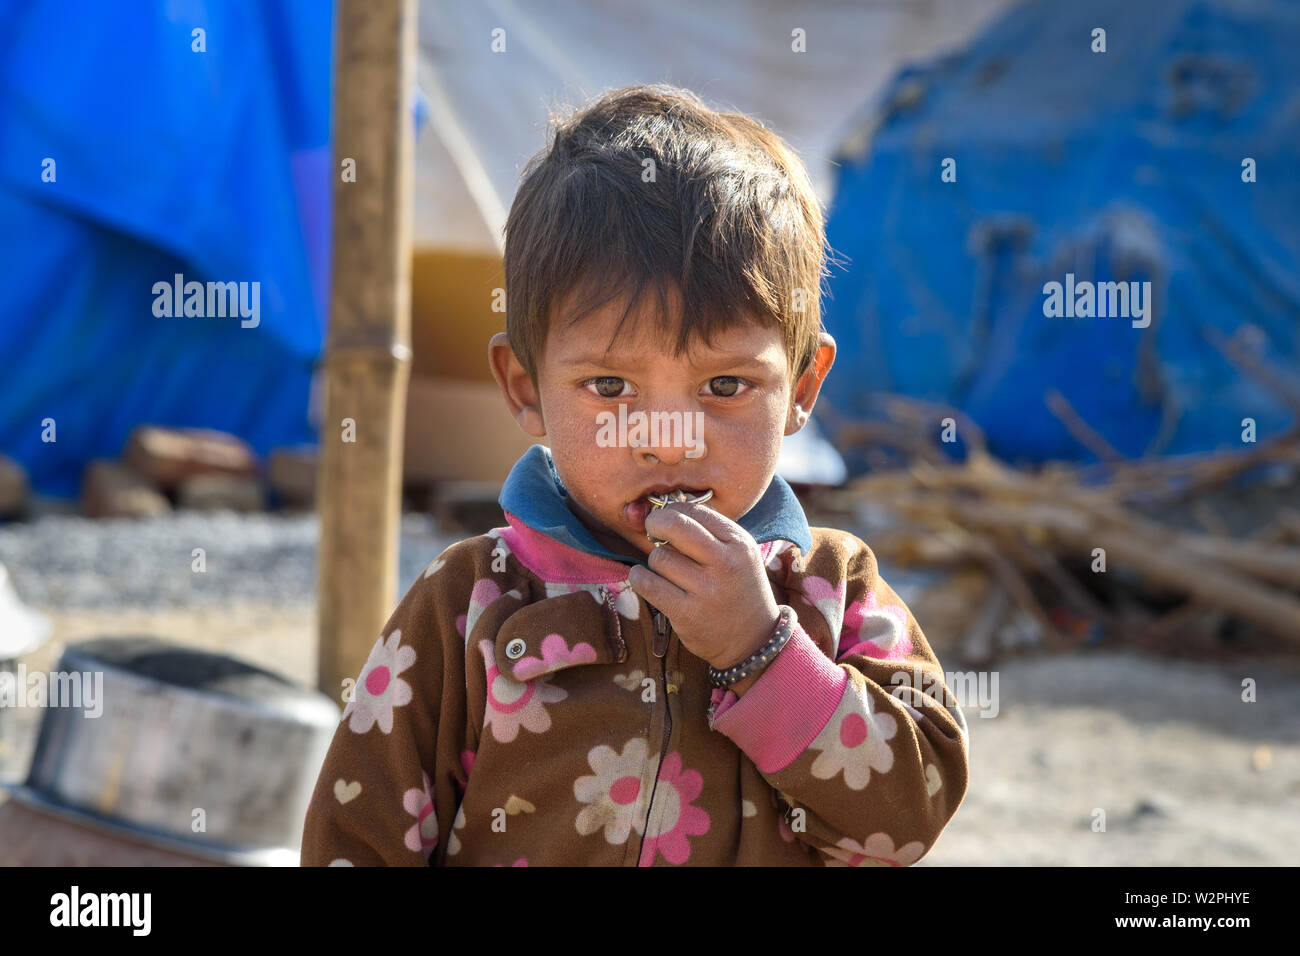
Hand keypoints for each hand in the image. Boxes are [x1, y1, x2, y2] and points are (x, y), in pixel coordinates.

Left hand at [626, 501, 780, 671]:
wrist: (753, 640)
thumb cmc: (738, 590)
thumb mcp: (739, 555)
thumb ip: (710, 532)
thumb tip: (666, 510)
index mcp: (739, 544)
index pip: (695, 512)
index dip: (672, 511)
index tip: (665, 519)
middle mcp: (725, 564)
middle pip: (674, 526)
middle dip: (656, 524)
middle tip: (652, 530)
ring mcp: (706, 590)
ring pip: (659, 557)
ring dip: (654, 562)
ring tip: (666, 571)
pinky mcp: (686, 614)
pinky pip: (647, 584)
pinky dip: (639, 579)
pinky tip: (646, 580)